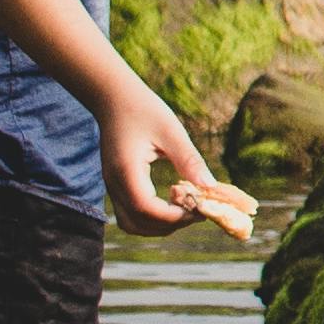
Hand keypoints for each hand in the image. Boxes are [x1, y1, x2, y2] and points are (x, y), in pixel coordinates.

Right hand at [102, 79, 210, 231]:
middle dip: (169, 224)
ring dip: (159, 225)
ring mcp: (112, 187)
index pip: (146, 208)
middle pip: (137, 224)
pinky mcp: (116, 186)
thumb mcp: (171, 131)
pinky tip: (170, 199)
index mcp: (127, 170)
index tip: (198, 209)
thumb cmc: (143, 109)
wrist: (113, 98)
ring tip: (184, 207)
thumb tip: (211, 187)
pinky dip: (151, 217)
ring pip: (132, 224)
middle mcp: (114, 184)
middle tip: (197, 211)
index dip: (173, 216)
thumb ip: (189, 160)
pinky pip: (130, 214)